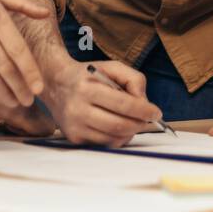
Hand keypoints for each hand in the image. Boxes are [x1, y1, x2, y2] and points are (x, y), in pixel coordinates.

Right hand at [42, 57, 162, 147]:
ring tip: (133, 122)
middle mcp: (78, 108)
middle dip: (140, 124)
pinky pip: (104, 144)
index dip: (144, 111)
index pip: (123, 104)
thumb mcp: (111, 67)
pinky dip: (117, 138)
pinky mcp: (74, 138)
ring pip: (113, 138)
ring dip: (130, 132)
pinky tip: (118, 127)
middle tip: (148, 120)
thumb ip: (133, 79)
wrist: (55, 84)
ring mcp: (75, 126)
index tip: (156, 112)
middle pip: (120, 125)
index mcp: (87, 88)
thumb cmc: (88, 75)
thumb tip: (144, 102)